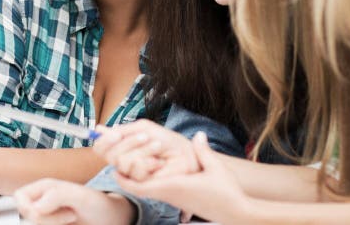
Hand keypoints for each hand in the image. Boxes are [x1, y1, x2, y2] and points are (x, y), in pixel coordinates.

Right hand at [15, 179, 134, 224]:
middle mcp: (41, 201)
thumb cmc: (97, 204)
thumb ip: (58, 195)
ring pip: (34, 224)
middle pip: (26, 216)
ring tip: (71, 219)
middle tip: (70, 216)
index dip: (33, 209)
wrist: (110, 220)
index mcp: (44, 187)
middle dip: (46, 221)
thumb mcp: (82, 196)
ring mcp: (46, 216)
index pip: (20, 199)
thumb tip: (35, 207)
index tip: (59, 210)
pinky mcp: (50, 224)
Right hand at [93, 119, 199, 181]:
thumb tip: (98, 129)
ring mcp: (132, 176)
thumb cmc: (168, 141)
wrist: (188, 154)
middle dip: (129, 142)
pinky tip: (158, 162)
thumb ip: (122, 131)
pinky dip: (148, 161)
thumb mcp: (143, 129)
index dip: (104, 141)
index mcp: (122, 149)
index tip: (116, 133)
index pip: (101, 148)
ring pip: (122, 161)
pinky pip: (135, 170)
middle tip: (145, 137)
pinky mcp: (141, 186)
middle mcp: (124, 163)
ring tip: (157, 148)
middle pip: (109, 154)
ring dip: (143, 150)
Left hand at [116, 132, 249, 223]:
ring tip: (132, 162)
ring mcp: (173, 199)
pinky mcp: (179, 201)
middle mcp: (170, 194)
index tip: (114, 167)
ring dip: (137, 179)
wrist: (236, 214)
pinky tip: (152, 170)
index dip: (124, 177)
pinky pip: (157, 191)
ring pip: (147, 191)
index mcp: (173, 186)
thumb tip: (198, 135)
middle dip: (126, 177)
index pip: (141, 185)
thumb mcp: (215, 168)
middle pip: (139, 189)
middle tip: (117, 162)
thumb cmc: (226, 192)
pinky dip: (148, 182)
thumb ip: (203, 151)